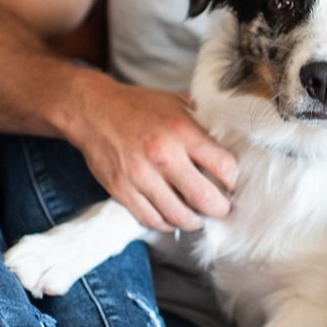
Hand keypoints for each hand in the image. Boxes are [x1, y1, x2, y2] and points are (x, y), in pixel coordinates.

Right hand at [67, 79, 235, 232]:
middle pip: (204, 199)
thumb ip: (201, 124)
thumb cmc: (138, 107)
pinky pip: (151, 219)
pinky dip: (166, 223)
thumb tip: (229, 145)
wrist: (93, 111)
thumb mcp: (176, 103)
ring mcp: (140, 176)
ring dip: (193, 221)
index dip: (233, 179)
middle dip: (219, 209)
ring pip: (178, 216)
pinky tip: (172, 217)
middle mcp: (163, 156)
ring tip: (198, 216)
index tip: (232, 183)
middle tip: (221, 208)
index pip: (223, 166)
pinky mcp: (122, 190)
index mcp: (181, 131)